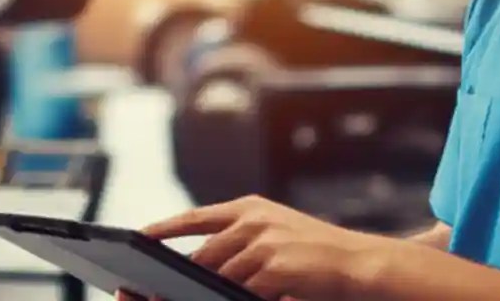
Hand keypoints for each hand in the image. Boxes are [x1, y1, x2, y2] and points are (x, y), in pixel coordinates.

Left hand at [128, 195, 394, 300]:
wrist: (358, 261)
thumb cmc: (315, 250)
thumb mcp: (276, 230)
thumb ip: (242, 239)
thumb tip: (203, 260)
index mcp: (250, 208)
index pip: (197, 216)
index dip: (166, 226)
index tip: (142, 234)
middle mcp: (253, 221)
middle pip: (205, 254)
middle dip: (188, 275)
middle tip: (165, 287)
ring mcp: (263, 243)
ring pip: (221, 275)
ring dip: (214, 289)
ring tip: (198, 295)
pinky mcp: (274, 268)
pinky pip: (243, 291)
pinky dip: (240, 297)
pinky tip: (247, 296)